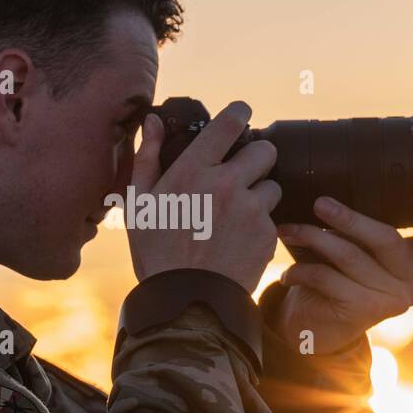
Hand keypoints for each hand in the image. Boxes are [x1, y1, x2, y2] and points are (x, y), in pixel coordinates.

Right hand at [126, 101, 280, 293]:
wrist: (185, 300)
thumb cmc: (156, 251)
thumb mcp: (140, 202)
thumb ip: (148, 156)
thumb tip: (154, 120)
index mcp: (193, 171)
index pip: (230, 123)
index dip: (239, 113)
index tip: (240, 115)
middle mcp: (226, 184)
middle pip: (264, 150)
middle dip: (256, 158)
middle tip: (241, 174)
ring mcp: (250, 210)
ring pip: (272, 185)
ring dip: (260, 194)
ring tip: (236, 214)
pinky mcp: (266, 235)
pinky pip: (272, 218)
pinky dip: (260, 225)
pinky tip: (238, 239)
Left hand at [271, 187, 412, 354]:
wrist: (323, 324)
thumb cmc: (343, 272)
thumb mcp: (359, 247)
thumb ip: (361, 227)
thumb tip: (330, 192)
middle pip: (386, 239)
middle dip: (349, 218)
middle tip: (320, 203)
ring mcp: (392, 300)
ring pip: (350, 256)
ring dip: (313, 238)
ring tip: (288, 230)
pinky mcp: (364, 312)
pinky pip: (328, 278)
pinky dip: (301, 270)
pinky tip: (286, 272)